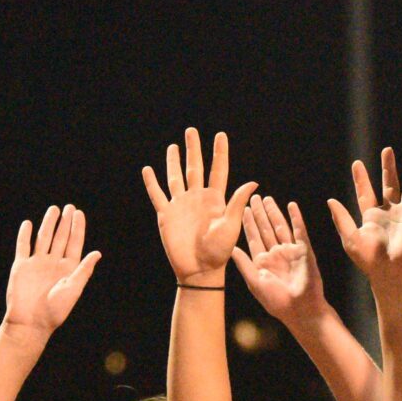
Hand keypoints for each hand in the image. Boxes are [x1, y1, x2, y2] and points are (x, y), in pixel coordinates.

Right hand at [3, 203, 98, 337]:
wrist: (31, 322)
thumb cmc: (55, 310)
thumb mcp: (74, 289)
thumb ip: (83, 270)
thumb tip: (97, 253)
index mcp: (68, 269)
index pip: (75, 243)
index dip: (77, 228)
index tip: (79, 214)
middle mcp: (53, 264)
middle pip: (61, 238)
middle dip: (65, 223)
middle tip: (69, 207)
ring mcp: (37, 264)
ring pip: (43, 239)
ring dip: (48, 224)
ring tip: (53, 210)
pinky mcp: (21, 266)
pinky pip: (23, 247)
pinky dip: (25, 235)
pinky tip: (28, 224)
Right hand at [141, 127, 256, 282]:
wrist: (200, 270)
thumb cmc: (219, 251)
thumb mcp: (231, 225)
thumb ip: (237, 202)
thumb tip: (253, 182)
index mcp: (215, 199)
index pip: (218, 170)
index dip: (219, 152)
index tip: (220, 135)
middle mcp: (198, 198)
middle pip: (195, 167)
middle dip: (193, 149)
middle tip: (191, 131)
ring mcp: (181, 205)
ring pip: (176, 177)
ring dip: (174, 161)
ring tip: (173, 146)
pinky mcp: (166, 214)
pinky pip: (157, 194)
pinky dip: (152, 182)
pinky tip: (148, 170)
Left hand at [233, 195, 328, 325]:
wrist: (300, 309)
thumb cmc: (276, 301)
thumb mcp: (254, 281)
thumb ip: (243, 263)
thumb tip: (230, 249)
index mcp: (262, 262)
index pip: (254, 237)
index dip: (248, 223)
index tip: (243, 209)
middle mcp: (276, 254)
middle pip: (266, 229)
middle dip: (260, 213)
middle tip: (254, 197)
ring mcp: (290, 252)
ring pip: (280, 227)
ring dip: (274, 212)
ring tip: (268, 198)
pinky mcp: (304, 251)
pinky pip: (299, 231)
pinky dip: (296, 218)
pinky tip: (292, 206)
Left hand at [328, 148, 401, 302]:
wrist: (390, 272)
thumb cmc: (369, 260)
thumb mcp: (350, 238)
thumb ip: (341, 218)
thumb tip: (330, 200)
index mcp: (372, 217)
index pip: (366, 192)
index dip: (361, 179)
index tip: (357, 164)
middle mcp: (389, 213)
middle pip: (389, 184)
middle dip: (388, 168)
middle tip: (387, 150)